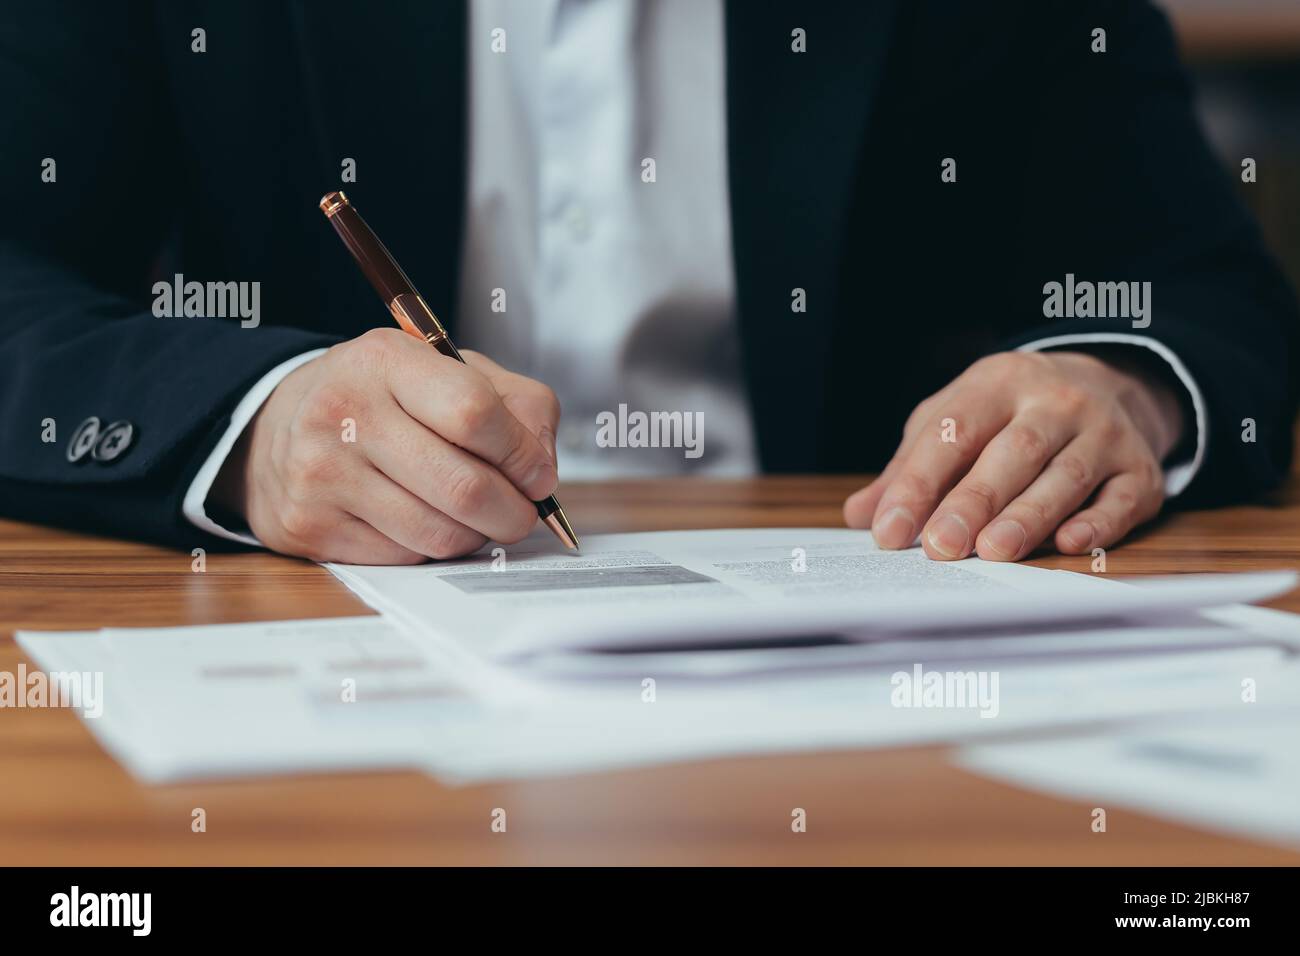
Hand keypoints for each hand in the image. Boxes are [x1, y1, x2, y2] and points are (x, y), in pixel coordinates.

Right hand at [211, 329, 559, 562]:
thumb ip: (518, 406)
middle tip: (522, 513)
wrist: (282, 424)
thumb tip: (543, 469)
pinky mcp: (310, 525)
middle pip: (464, 487)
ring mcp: (321, 473)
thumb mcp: (450, 372)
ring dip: (475, 535)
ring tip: (474, 516)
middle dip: (514, 512)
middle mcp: (345, 413)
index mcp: (385, 360)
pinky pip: (405, 557)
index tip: (538, 474)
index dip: (522, 454)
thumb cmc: (386, 398)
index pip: (474, 413)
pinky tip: (425, 522)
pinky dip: (432, 549)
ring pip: (439, 535)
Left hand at [843, 350, 1184, 560]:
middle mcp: (1055, 402)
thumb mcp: (953, 420)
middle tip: (941, 546)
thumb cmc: (1008, 414)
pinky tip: (1069, 544)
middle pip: (1013, 452)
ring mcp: (1104, 433)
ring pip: (1066, 474)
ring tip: (994, 551)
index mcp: (997, 383)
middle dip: (974, 501)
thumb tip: (861, 515)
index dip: (918, 483)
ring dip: (1029, 515)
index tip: (890, 530)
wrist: (1107, 383)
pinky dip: (1098, 523)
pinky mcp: (1139, 470)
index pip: (952, 432)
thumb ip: (908, 468)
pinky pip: (1121, 498)